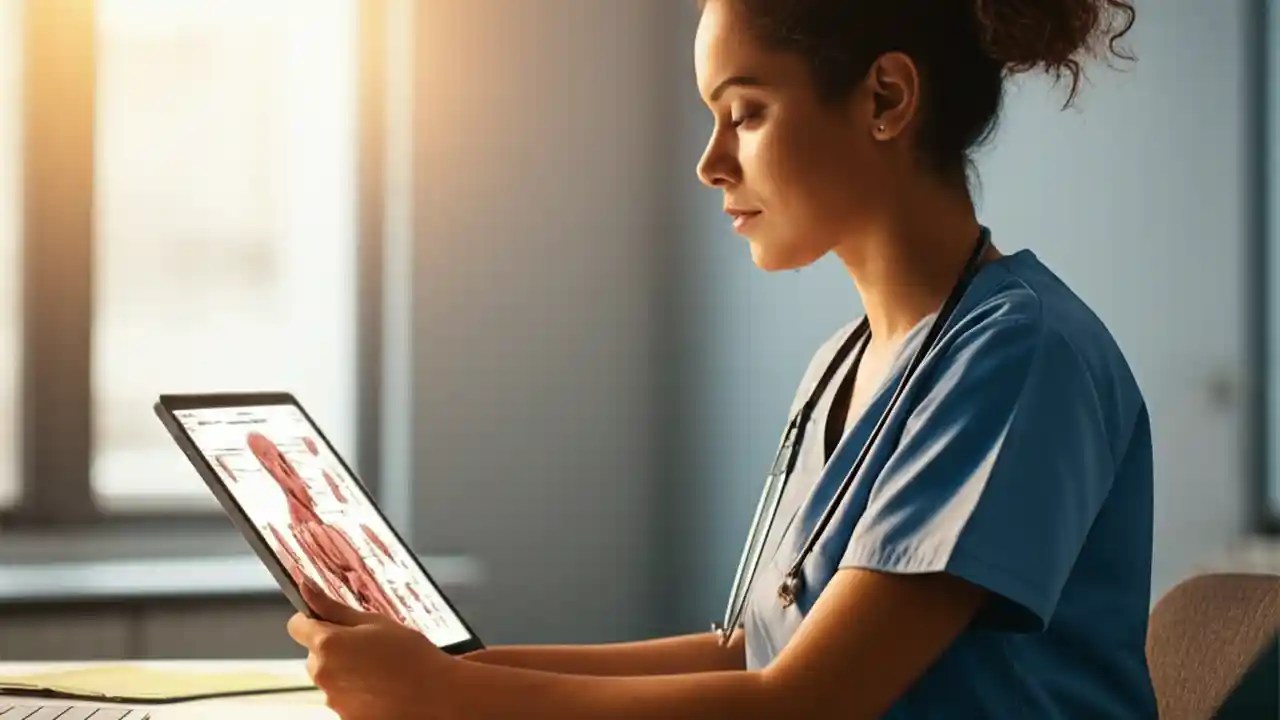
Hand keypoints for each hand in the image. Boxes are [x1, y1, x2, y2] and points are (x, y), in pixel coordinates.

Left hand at [288, 579, 459, 719]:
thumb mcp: (376, 622)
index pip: (298, 626)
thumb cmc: (410, 654)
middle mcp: (323, 673)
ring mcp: (332, 699)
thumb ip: (334, 607)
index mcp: (328, 644)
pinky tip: (382, 688)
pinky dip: (357, 692)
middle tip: (368, 646)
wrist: (436, 696)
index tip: (333, 620)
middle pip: (314, 654)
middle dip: (333, 648)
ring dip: (346, 671)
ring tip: (380, 669)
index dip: (313, 619)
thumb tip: (304, 585)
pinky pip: (343, 697)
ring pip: (330, 677)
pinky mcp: (344, 717)